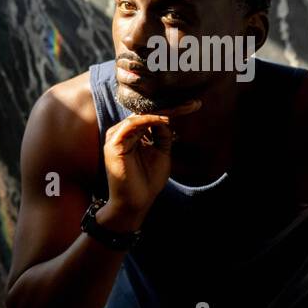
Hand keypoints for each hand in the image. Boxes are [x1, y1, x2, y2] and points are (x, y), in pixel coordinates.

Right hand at [101, 100, 201, 225]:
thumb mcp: (161, 153)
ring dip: (161, 112)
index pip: (150, 117)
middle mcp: (122, 134)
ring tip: (181, 109)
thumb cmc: (147, 181)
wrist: (136, 202)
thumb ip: (163, 135)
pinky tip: (164, 119)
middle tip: (192, 104)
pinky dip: (148, 120)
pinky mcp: (113, 144)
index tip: (193, 106)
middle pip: (145, 114)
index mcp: (131, 136)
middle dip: (170, 108)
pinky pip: (131, 125)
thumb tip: (167, 117)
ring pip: (139, 117)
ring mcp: (115, 138)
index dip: (171, 111)